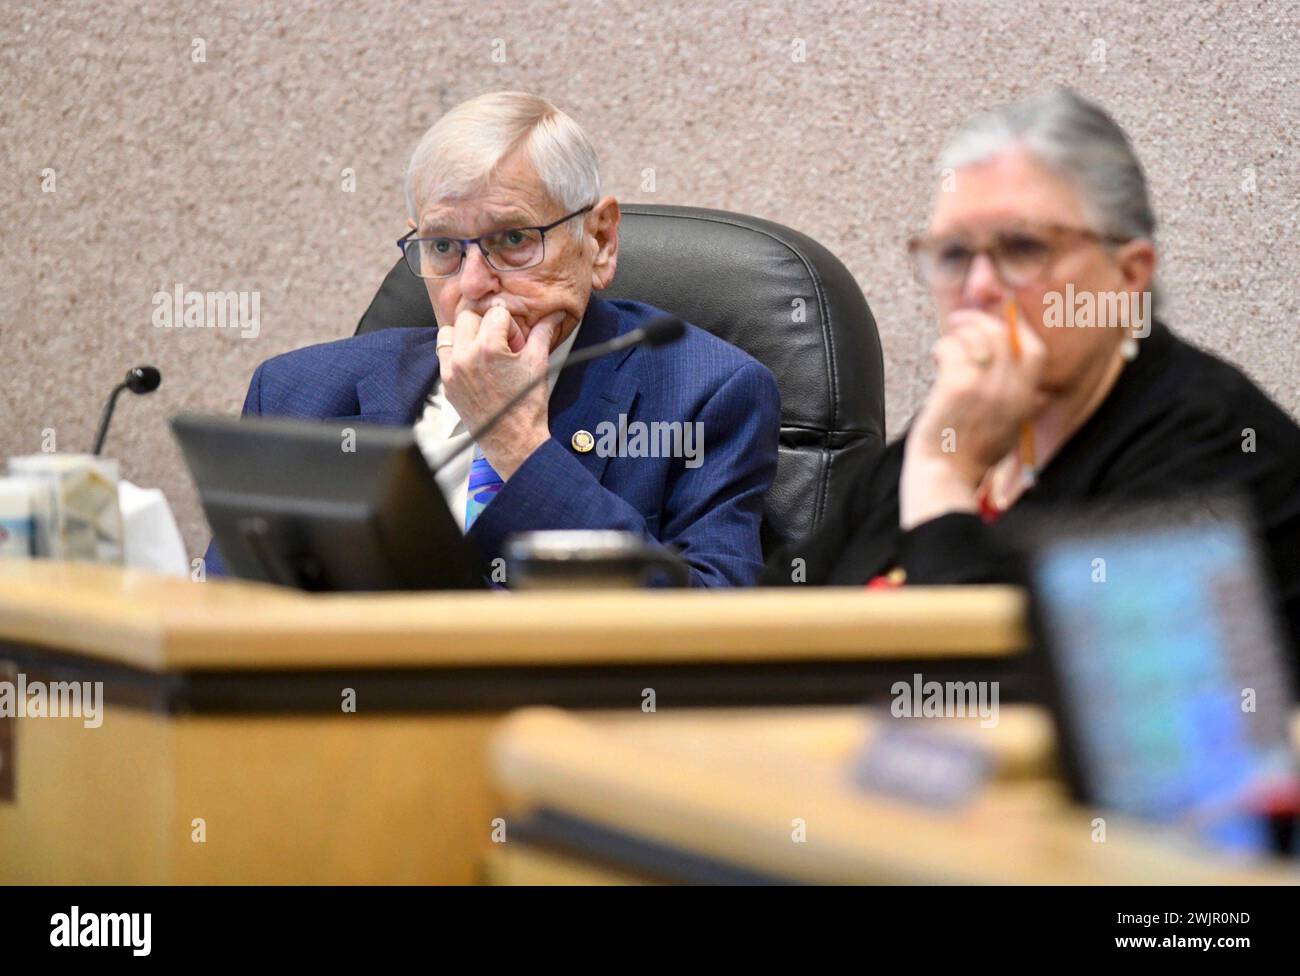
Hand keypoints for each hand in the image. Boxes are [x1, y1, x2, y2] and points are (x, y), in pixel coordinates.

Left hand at [438, 301, 564, 478]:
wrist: (513, 439)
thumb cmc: (526, 407)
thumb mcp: (538, 363)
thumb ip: (543, 333)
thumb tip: (552, 316)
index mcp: (489, 349)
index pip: (495, 313)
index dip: (509, 324)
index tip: (515, 341)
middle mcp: (465, 357)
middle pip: (468, 316)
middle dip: (486, 325)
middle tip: (501, 344)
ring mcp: (452, 371)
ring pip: (450, 332)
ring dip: (466, 336)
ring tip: (484, 351)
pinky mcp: (447, 384)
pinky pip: (444, 355)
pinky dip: (458, 354)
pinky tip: (477, 366)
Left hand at [899, 309, 1046, 527]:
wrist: (946, 477)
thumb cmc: (970, 457)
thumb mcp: (1010, 432)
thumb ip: (1022, 408)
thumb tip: (1039, 396)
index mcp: (1025, 400)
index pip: (1034, 350)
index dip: (1017, 328)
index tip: (997, 320)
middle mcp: (1009, 392)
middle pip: (1002, 335)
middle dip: (978, 321)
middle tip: (959, 322)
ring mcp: (983, 388)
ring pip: (976, 337)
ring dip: (957, 334)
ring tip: (946, 344)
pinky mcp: (956, 388)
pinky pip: (952, 348)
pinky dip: (942, 346)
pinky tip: (937, 356)